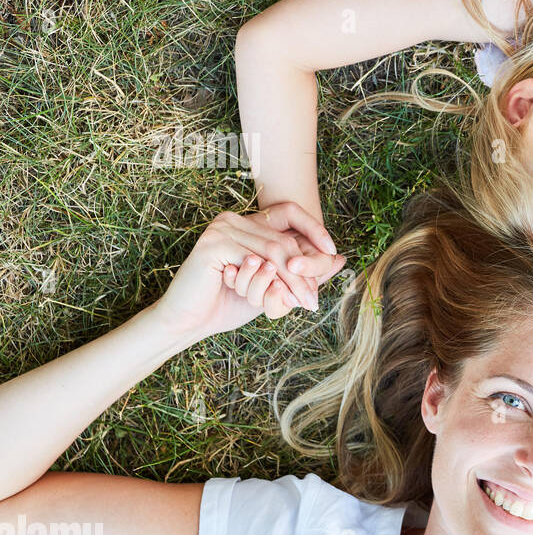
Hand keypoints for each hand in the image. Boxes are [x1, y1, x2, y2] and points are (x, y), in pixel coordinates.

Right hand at [216, 202, 341, 311]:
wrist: (190, 322)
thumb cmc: (229, 304)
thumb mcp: (274, 286)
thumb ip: (302, 272)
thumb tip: (341, 260)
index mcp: (247, 223)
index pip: (289, 211)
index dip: (314, 228)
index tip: (333, 254)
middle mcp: (233, 219)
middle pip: (285, 240)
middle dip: (306, 272)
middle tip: (314, 299)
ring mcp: (222, 229)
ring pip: (275, 251)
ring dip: (293, 281)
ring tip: (304, 303)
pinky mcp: (214, 244)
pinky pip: (255, 261)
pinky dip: (269, 282)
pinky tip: (277, 299)